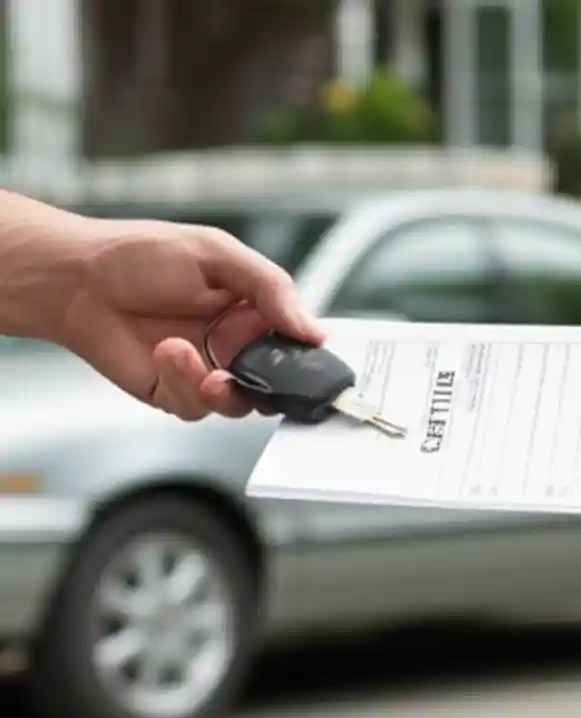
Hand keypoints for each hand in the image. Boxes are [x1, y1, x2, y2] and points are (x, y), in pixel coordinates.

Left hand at [55, 218, 324, 419]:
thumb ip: (272, 289)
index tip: (308, 361)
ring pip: (238, 404)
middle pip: (276, 383)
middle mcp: (234, 344)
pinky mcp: (173, 392)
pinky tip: (167, 353)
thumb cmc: (140, 255)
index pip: (296, 341)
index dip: (306, 356)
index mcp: (253, 309)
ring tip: (194, 360)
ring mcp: (206, 371)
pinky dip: (185, 384)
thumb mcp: (218, 254)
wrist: (75, 279)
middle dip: (272, 386)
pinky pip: (196, 408)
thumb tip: (314, 330)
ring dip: (221, 389)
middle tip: (256, 374)